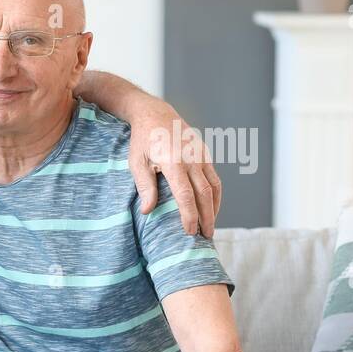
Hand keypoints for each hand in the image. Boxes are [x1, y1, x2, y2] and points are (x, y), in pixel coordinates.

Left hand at [128, 102, 222, 237]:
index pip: (186, 195)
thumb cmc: (142, 141)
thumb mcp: (136, 162)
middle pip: (205, 194)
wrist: (156, 114)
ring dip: (215, 208)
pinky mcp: (205, 154)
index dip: (189, 215)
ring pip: (215, 187)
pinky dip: (216, 195)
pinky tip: (211, 208)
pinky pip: (215, 178)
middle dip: (207, 217)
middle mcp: (192, 158)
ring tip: (210, 227)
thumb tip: (148, 211)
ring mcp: (201, 155)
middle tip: (205, 237)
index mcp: (173, 161)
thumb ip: (144, 186)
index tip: (189, 232)